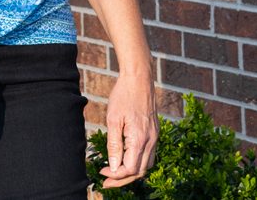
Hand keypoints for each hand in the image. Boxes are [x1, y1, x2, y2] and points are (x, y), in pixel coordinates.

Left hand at [99, 70, 157, 188]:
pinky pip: (149, 154)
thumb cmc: (124, 95)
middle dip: (123, 179)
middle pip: (140, 171)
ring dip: (132, 173)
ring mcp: (155, 135)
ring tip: (116, 172)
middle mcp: (151, 139)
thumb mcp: (113, 120)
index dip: (115, 175)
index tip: (101, 172)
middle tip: (106, 180)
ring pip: (147, 165)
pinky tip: (126, 158)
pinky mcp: (155, 131)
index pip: (130, 169)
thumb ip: (114, 145)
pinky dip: (138, 161)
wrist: (139, 77)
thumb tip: (112, 167)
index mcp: (140, 138)